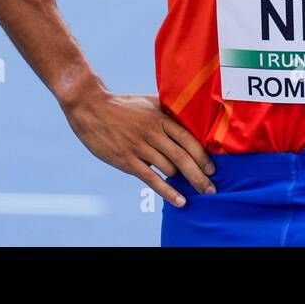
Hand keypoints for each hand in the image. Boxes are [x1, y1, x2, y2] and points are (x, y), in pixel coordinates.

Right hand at [61, 90, 216, 207]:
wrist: (91, 108)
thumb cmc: (122, 105)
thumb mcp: (149, 102)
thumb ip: (168, 110)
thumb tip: (189, 116)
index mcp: (160, 118)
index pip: (188, 139)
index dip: (202, 156)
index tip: (213, 168)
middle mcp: (152, 133)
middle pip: (183, 157)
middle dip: (200, 175)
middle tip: (211, 188)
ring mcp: (139, 147)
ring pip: (169, 169)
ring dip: (184, 182)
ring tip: (195, 191)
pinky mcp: (127, 160)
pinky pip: (152, 179)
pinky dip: (168, 192)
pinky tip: (180, 201)